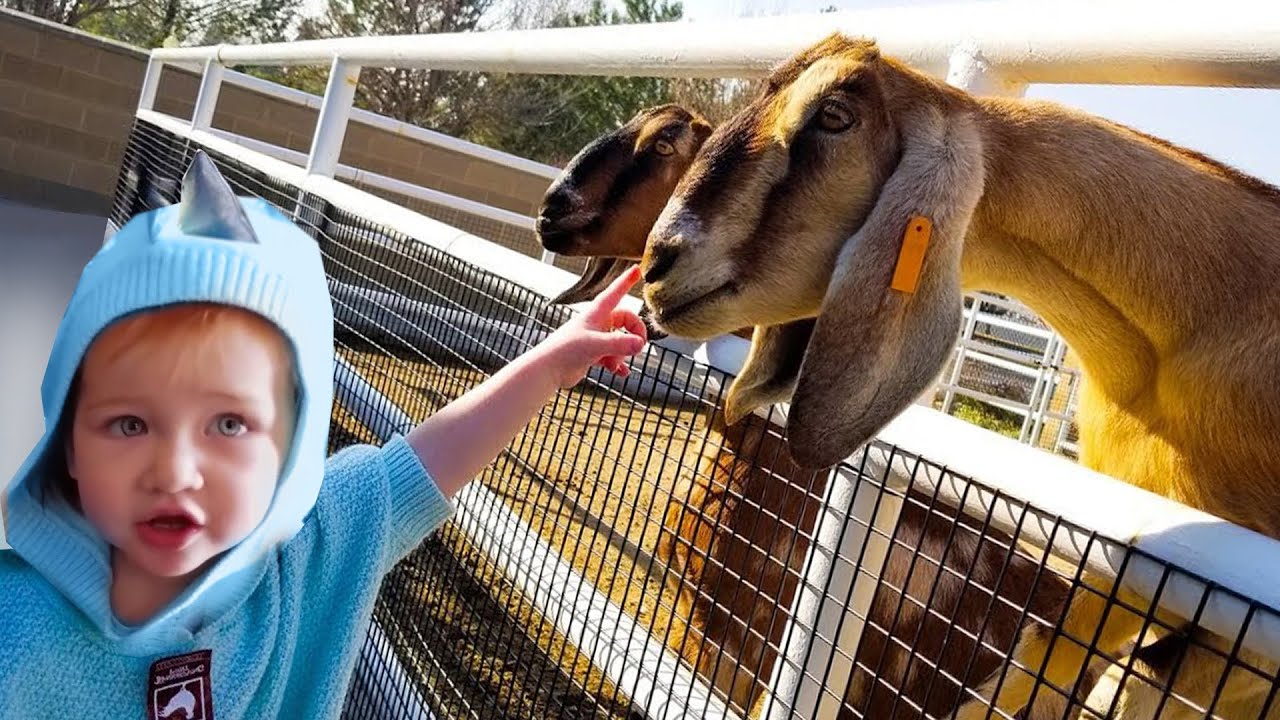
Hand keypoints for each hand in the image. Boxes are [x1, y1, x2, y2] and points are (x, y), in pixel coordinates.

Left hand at [538, 265, 647, 387]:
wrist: (547, 370)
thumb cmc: (565, 351)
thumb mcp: (595, 345)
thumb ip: (619, 344)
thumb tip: (640, 344)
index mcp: (596, 314)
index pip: (615, 293)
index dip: (626, 281)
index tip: (637, 269)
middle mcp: (596, 323)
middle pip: (626, 320)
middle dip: (634, 333)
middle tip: (638, 347)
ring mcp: (595, 339)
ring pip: (620, 340)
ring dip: (623, 352)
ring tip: (615, 364)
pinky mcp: (592, 354)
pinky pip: (613, 356)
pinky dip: (618, 364)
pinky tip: (621, 373)